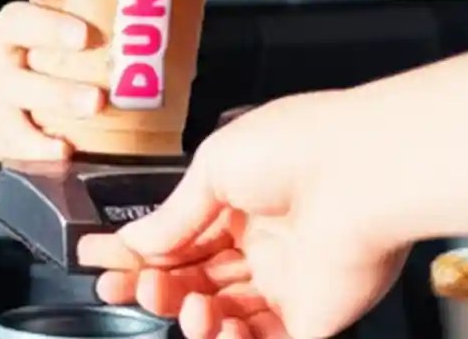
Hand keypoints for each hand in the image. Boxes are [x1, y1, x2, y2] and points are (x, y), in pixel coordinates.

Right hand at [0, 2, 104, 160]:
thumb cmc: (37, 58)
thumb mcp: (45, 35)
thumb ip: (88, 30)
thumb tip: (163, 24)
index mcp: (12, 31)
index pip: (23, 22)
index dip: (52, 28)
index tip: (85, 36)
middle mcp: (1, 66)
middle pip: (22, 79)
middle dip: (60, 92)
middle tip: (98, 100)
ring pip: (18, 116)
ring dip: (55, 122)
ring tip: (86, 127)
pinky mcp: (3, 137)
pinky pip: (19, 146)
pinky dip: (41, 151)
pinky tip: (66, 153)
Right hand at [79, 92, 408, 338]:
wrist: (362, 172)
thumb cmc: (297, 148)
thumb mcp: (213, 167)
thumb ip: (174, 215)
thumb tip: (135, 240)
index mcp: (246, 197)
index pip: (184, 236)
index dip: (143, 252)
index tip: (105, 263)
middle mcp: (268, 240)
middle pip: (198, 278)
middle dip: (157, 285)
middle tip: (124, 288)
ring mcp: (291, 281)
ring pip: (225, 314)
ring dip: (190, 315)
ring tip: (181, 304)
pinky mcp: (313, 316)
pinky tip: (211, 325)